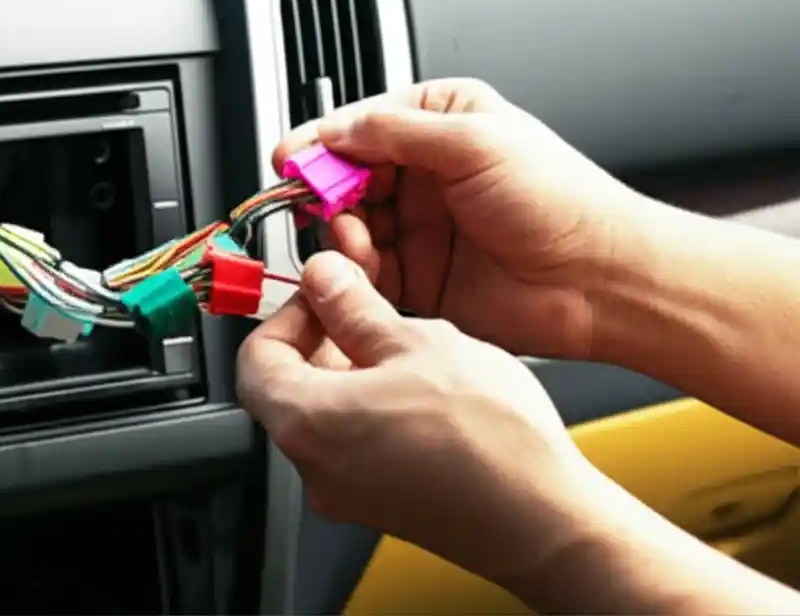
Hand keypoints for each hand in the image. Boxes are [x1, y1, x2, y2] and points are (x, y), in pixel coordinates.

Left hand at [237, 251, 599, 583]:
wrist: (543, 521)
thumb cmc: (490, 440)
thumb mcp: (417, 343)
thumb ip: (355, 307)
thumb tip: (323, 278)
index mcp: (305, 423)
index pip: (255, 358)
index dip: (287, 315)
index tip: (324, 295)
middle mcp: (313, 467)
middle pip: (287, 388)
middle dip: (322, 340)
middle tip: (366, 312)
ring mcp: (345, 493)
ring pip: (326, 415)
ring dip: (353, 372)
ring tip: (408, 348)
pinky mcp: (380, 505)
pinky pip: (356, 445)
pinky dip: (374, 408)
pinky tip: (425, 389)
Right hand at [275, 78, 643, 359]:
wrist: (601, 281)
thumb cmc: (561, 203)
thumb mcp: (474, 141)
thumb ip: (394, 130)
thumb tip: (334, 131)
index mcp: (440, 124)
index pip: (360, 125)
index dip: (321, 143)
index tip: (291, 160)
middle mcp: (424, 175)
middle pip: (344, 179)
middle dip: (326, 193)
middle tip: (321, 206)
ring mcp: (420, 228)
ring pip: (348, 227)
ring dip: (340, 234)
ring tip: (354, 241)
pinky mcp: (418, 278)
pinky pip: (365, 273)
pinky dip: (355, 272)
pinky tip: (365, 270)